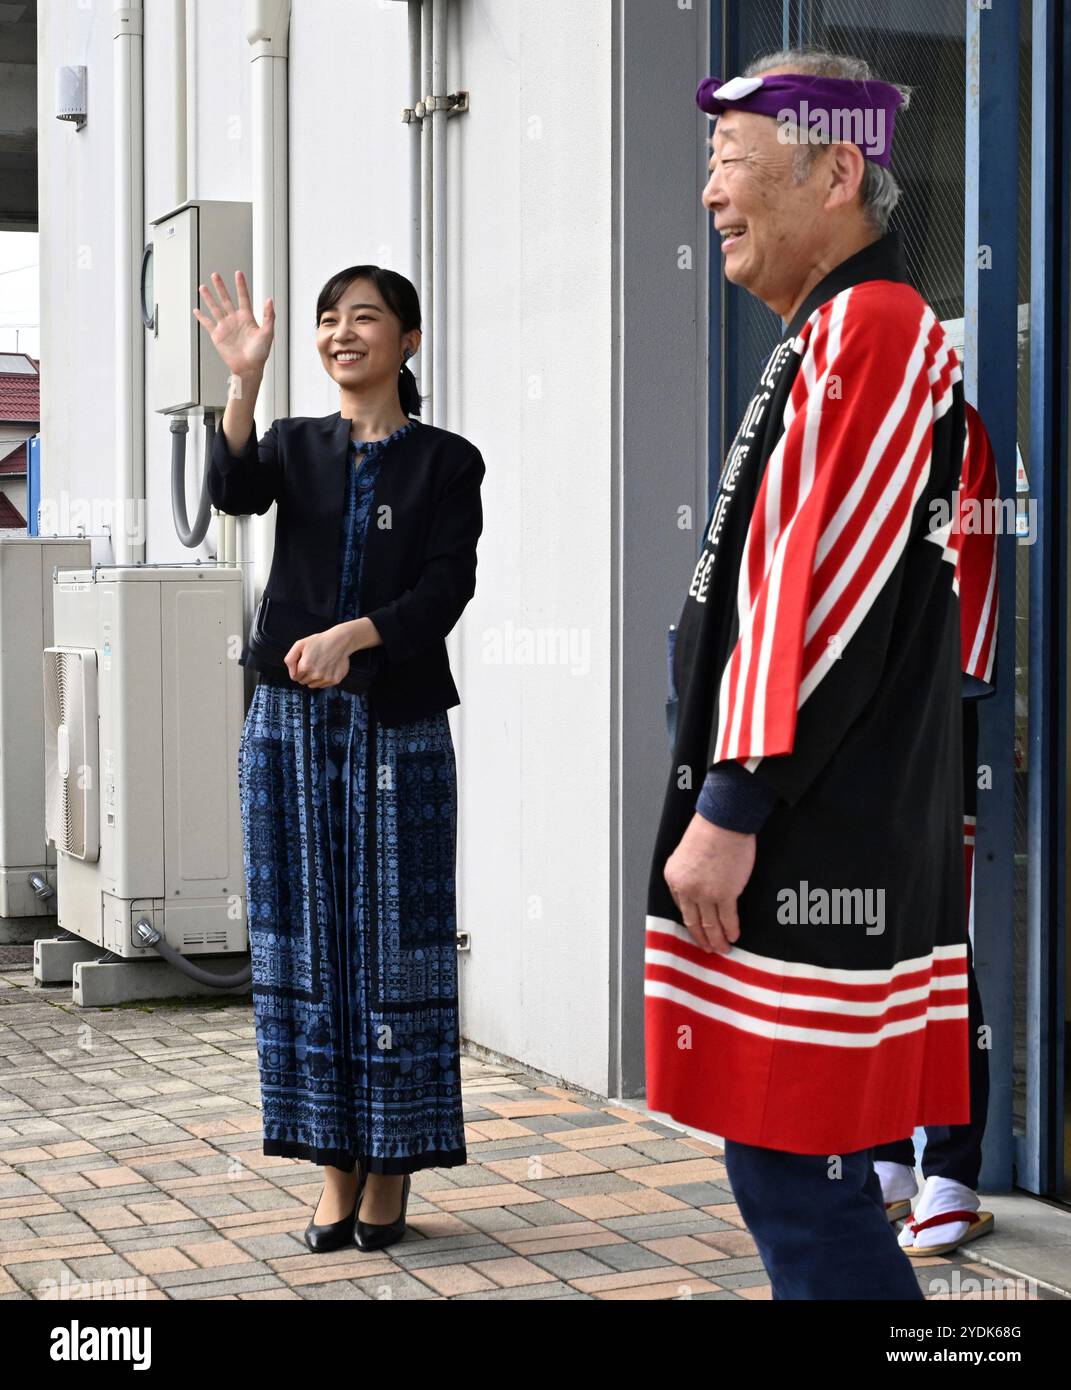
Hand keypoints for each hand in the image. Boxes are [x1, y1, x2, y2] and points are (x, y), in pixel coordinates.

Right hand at [192, 270, 274, 378]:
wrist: (249, 368)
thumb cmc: (260, 353)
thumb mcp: (268, 333)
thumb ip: (269, 316)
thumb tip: (270, 300)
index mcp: (247, 317)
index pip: (243, 297)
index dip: (241, 285)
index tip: (238, 274)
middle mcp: (235, 320)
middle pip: (226, 299)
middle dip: (220, 287)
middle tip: (215, 275)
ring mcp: (225, 327)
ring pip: (215, 308)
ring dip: (209, 298)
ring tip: (203, 287)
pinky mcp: (217, 335)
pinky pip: (208, 323)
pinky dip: (201, 317)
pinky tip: (196, 310)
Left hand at [284, 627, 352, 688]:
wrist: (339, 641)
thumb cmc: (319, 642)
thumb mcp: (299, 645)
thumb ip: (290, 660)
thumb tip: (291, 674)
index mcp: (305, 666)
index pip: (295, 677)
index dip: (298, 670)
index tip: (303, 664)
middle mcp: (315, 675)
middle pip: (303, 682)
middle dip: (305, 674)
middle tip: (312, 664)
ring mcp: (325, 679)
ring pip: (313, 685)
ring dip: (313, 678)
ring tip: (319, 666)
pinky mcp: (334, 680)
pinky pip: (323, 685)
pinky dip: (323, 679)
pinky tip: (326, 669)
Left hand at [663, 813, 755, 954]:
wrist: (723, 822)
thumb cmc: (708, 831)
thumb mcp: (686, 854)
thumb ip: (689, 874)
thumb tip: (701, 891)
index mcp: (673, 878)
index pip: (680, 907)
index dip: (691, 921)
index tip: (697, 929)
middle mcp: (686, 890)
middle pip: (693, 921)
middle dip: (701, 938)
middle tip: (707, 948)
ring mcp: (705, 894)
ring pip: (710, 925)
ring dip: (717, 940)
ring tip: (723, 948)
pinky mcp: (725, 894)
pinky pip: (727, 920)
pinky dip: (731, 930)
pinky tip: (734, 936)